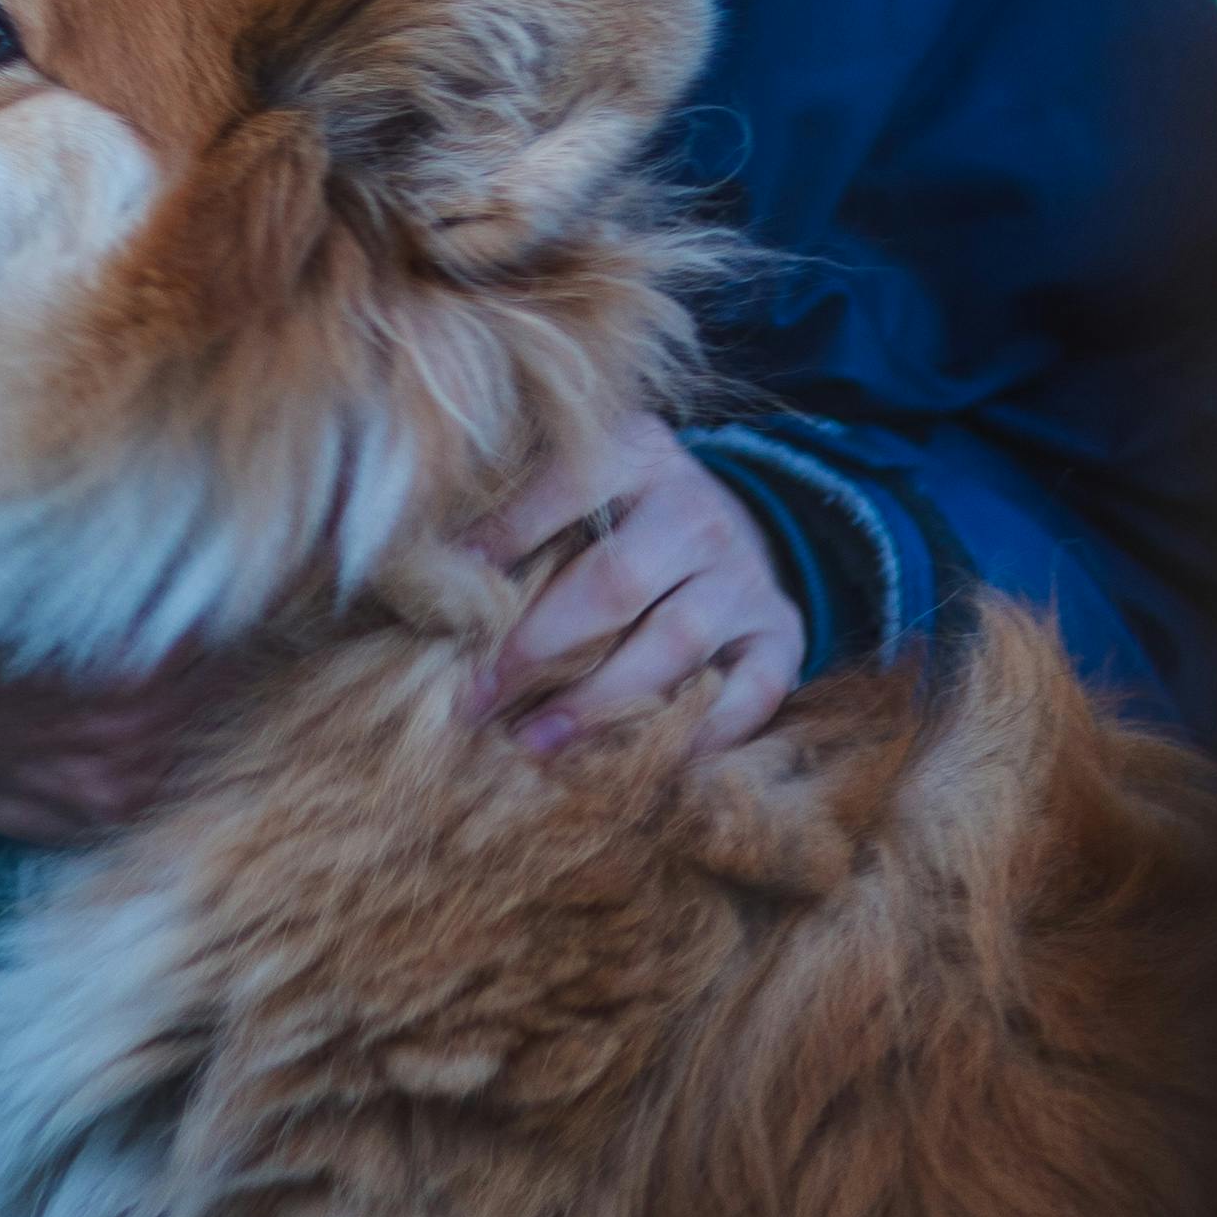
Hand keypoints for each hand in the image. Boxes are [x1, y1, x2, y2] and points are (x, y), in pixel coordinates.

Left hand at [467, 415, 805, 760]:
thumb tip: (435, 565)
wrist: (740, 523)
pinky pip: (747, 696)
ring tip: (533, 742)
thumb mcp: (583, 482)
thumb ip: (523, 509)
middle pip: (614, 584)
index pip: (567, 486)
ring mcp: (745, 576)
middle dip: (536, 649)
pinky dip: (696, 735)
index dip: (506, 535)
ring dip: (597, 703)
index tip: (451, 587)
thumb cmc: (627, 516)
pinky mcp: (780, 634)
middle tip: (474, 702)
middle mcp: (698, 511)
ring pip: (671, 646)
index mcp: (639, 452)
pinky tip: (640, 764)